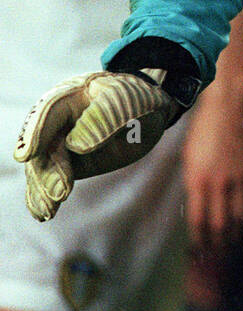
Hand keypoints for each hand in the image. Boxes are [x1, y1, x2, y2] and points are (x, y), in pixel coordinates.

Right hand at [15, 70, 179, 221]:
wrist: (147, 111)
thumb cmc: (132, 99)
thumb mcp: (124, 101)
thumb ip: (102, 118)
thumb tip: (75, 145)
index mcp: (66, 97)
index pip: (46, 114)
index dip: (34, 134)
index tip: (27, 154)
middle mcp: (55, 123)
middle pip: (41, 146)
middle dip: (45, 172)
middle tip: (58, 193)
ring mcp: (59, 145)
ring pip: (43, 168)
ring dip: (44, 189)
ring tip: (49, 210)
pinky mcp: (68, 165)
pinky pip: (52, 180)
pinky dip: (44, 196)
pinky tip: (42, 213)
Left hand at [181, 85, 242, 252]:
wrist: (231, 102)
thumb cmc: (205, 126)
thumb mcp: (190, 156)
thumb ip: (195, 183)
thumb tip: (199, 208)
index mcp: (197, 178)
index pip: (198, 220)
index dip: (199, 239)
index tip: (200, 246)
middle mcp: (219, 181)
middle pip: (221, 225)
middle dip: (219, 242)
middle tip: (219, 249)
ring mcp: (242, 176)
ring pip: (242, 218)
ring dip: (239, 234)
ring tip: (236, 239)